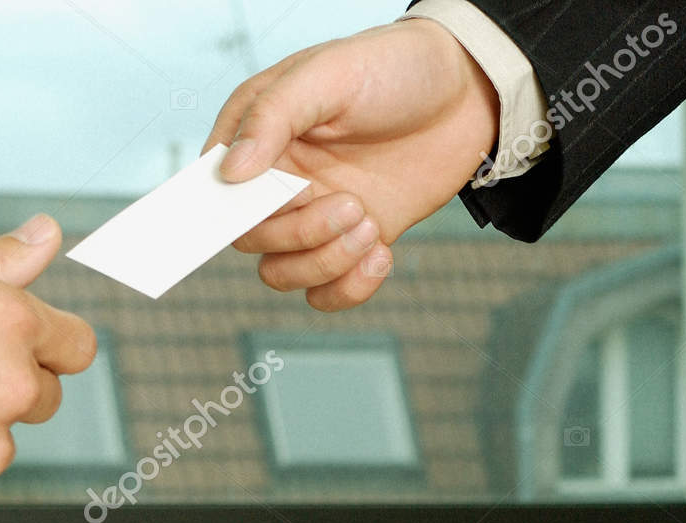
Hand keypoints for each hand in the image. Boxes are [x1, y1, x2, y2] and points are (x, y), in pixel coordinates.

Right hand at [205, 19, 500, 310]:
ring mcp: (313, 216)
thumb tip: (230, 172)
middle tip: (350, 204)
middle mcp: (278, 181)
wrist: (469, 91)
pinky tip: (382, 253)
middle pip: (251, 240)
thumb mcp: (330, 75)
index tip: (270, 209)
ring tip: (369, 226)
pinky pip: (325, 292)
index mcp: (258, 136)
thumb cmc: (395, 67)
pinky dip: (349, 288)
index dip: (232, 209)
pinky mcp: (350, 241)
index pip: (216, 190)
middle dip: (299, 235)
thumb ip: (273, 116)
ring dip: (325, 262)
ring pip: (282, 275)